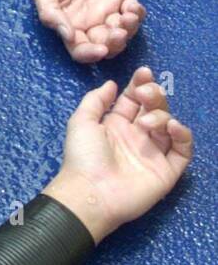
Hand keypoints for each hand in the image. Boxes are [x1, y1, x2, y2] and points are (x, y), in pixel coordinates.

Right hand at [26, 0, 143, 62]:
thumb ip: (49, 11)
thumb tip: (67, 36)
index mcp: (67, 21)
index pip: (80, 49)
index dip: (90, 54)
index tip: (99, 49)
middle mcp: (88, 19)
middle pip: (106, 44)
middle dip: (114, 43)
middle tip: (117, 31)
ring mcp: (106, 7)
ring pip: (123, 31)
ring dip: (129, 30)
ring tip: (127, 16)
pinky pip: (134, 11)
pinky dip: (137, 14)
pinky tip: (132, 6)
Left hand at [44, 69, 192, 242]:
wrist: (91, 192)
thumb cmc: (83, 156)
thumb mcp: (81, 121)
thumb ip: (96, 100)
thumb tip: (112, 84)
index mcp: (116, 125)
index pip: (132, 101)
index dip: (139, 85)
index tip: (144, 72)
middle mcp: (137, 136)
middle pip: (153, 109)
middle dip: (153, 95)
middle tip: (145, 92)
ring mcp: (153, 153)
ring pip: (169, 126)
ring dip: (162, 115)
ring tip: (147, 121)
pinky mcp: (167, 171)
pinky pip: (183, 151)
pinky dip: (183, 136)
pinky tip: (174, 127)